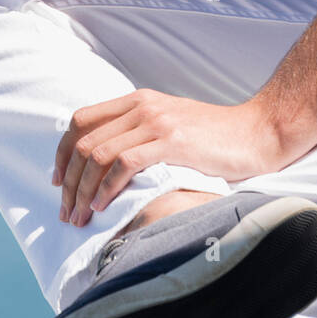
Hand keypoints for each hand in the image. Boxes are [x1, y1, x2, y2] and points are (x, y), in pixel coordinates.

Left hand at [52, 90, 285, 225]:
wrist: (258, 133)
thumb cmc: (217, 137)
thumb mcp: (171, 125)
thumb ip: (141, 133)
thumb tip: (108, 163)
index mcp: (138, 100)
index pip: (81, 120)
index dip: (62, 152)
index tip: (59, 182)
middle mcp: (142, 106)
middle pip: (83, 140)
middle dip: (68, 180)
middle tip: (66, 211)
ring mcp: (156, 122)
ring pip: (98, 153)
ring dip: (83, 190)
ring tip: (80, 216)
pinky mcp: (171, 141)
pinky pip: (123, 163)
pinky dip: (106, 187)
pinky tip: (103, 207)